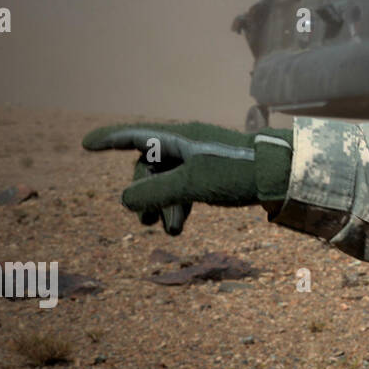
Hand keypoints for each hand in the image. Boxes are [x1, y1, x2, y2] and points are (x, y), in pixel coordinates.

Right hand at [82, 122, 290, 234]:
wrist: (282, 173)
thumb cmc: (235, 172)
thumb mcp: (190, 184)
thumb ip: (154, 192)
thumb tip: (124, 199)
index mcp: (179, 137)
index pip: (135, 137)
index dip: (109, 140)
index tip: (85, 144)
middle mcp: (188, 143)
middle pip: (150, 167)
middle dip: (145, 194)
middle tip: (145, 222)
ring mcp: (202, 157)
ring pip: (168, 180)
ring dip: (163, 206)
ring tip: (171, 232)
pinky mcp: (215, 171)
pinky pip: (186, 186)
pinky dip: (180, 204)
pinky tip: (180, 226)